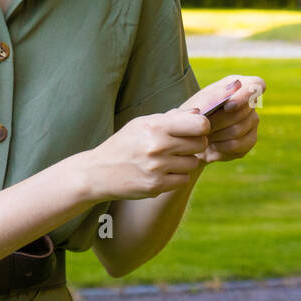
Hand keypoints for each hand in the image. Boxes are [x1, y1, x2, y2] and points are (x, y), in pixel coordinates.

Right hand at [84, 109, 210, 201]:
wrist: (99, 171)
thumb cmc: (124, 144)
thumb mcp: (142, 124)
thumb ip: (171, 118)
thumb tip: (199, 114)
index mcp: (155, 126)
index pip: (199, 125)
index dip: (201, 127)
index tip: (195, 130)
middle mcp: (157, 146)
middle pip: (200, 144)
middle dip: (194, 144)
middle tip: (180, 145)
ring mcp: (157, 168)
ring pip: (193, 163)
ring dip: (185, 162)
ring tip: (168, 159)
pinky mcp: (156, 186)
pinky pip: (184, 180)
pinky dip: (177, 176)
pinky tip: (163, 172)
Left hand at [181, 75, 264, 163]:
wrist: (192, 136)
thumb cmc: (195, 114)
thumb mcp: (198, 103)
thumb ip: (212, 97)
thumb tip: (231, 97)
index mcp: (239, 85)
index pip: (256, 85)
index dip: (246, 96)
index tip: (228, 106)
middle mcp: (250, 102)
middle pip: (242, 113)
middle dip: (218, 121)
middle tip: (201, 126)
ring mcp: (253, 122)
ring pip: (238, 130)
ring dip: (216, 135)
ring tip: (204, 136)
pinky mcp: (250, 140)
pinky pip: (237, 146)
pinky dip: (220, 147)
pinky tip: (212, 146)